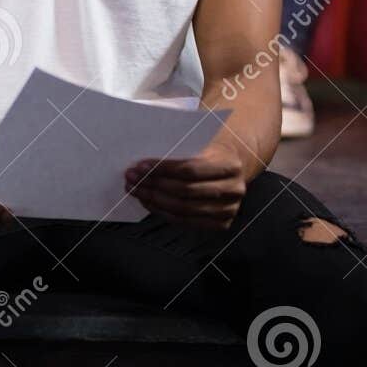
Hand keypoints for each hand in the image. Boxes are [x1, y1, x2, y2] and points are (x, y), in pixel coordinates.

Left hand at [125, 146, 246, 231]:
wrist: (234, 166)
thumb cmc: (211, 151)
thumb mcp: (203, 143)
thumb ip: (181, 148)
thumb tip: (144, 157)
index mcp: (230, 165)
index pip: (190, 170)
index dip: (163, 169)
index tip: (140, 166)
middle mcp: (233, 189)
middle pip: (185, 191)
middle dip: (154, 185)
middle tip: (132, 178)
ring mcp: (229, 210)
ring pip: (183, 209)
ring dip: (154, 200)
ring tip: (136, 190)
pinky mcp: (221, 224)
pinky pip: (186, 222)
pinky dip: (163, 213)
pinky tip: (149, 202)